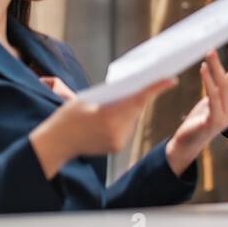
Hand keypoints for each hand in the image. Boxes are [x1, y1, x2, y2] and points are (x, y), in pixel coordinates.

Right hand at [29, 78, 177, 178]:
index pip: (139, 99)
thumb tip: (131, 88)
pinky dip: (123, 119)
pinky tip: (111, 116)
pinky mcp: (117, 147)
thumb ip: (110, 94)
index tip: (171, 79)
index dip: (156, 88)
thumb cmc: (67, 116)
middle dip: (139, 95)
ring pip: (133, 118)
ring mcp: (118, 141)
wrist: (56, 143)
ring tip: (113, 103)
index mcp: (109, 116)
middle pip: (137, 108)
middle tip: (143, 81)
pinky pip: (127, 128)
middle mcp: (117, 131)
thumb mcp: (85, 98)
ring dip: (130, 108)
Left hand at [165, 41, 227, 174]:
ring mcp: (227, 116)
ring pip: (224, 86)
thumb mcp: (219, 96)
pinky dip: (208, 81)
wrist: (190, 140)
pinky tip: (203, 69)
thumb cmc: (205, 115)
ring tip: (211, 52)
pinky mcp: (214, 120)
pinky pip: (212, 96)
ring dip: (216, 67)